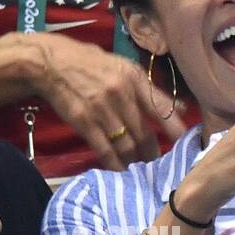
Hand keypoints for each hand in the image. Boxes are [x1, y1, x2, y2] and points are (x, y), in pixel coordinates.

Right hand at [32, 33, 187, 170]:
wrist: (51, 63)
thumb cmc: (90, 64)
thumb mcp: (122, 67)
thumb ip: (148, 88)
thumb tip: (179, 107)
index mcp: (133, 78)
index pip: (160, 106)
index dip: (174, 127)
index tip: (183, 142)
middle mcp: (121, 93)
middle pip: (144, 132)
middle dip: (152, 152)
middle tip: (157, 164)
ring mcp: (102, 109)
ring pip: (126, 145)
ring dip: (134, 161)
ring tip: (138, 169)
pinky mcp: (84, 122)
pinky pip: (104, 150)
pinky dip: (114, 164)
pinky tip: (119, 170)